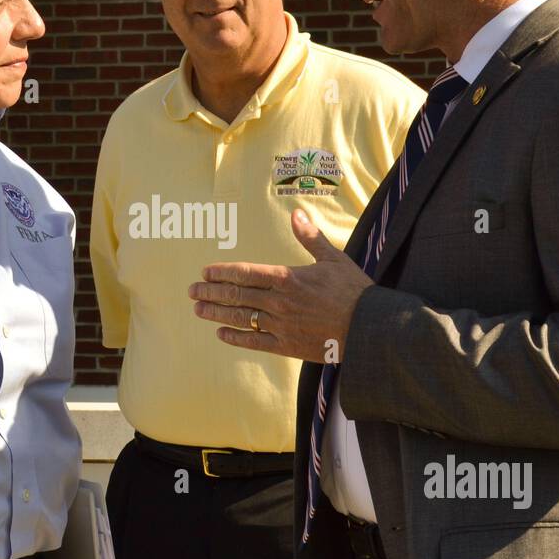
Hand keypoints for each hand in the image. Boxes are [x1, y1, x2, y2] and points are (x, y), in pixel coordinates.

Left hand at [189, 208, 373, 362]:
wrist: (367, 328)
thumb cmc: (353, 291)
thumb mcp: (333, 258)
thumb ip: (310, 237)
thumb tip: (297, 213)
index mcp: (287, 278)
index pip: (245, 273)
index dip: (222, 272)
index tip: (205, 271)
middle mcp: (278, 302)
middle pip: (236, 295)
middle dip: (211, 291)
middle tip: (191, 290)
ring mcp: (280, 325)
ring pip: (240, 317)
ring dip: (216, 312)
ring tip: (198, 309)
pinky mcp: (286, 346)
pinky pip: (254, 342)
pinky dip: (235, 337)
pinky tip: (220, 333)